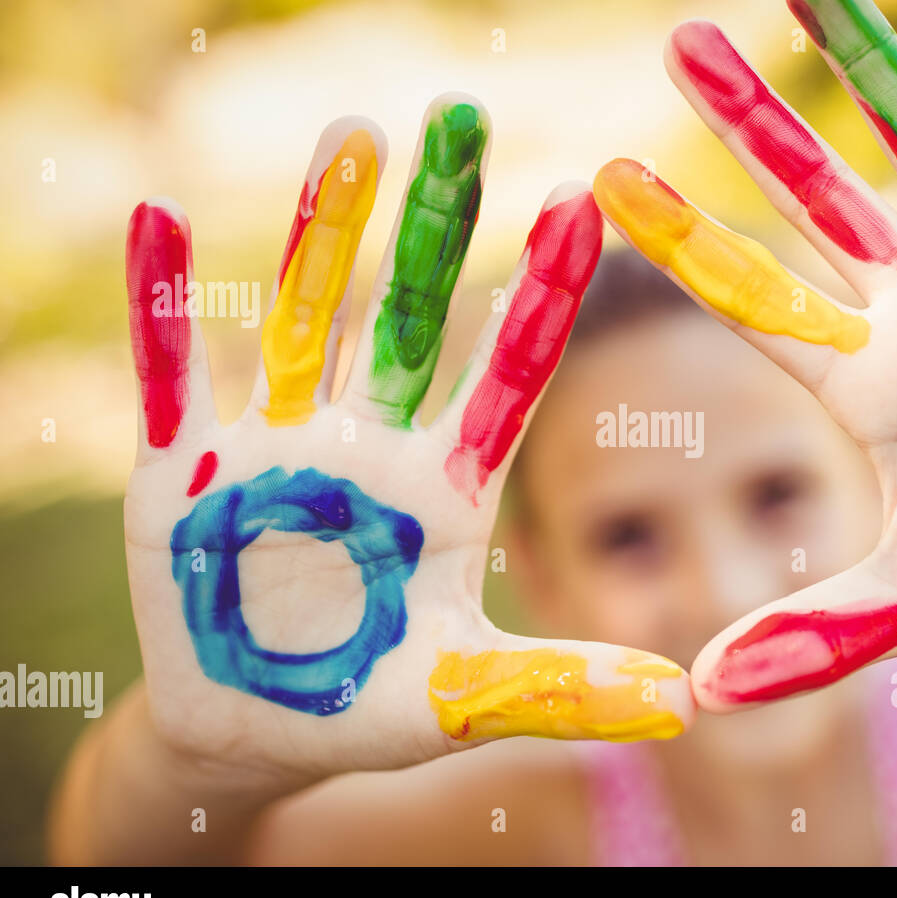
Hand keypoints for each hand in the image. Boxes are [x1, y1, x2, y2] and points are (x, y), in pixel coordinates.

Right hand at [124, 96, 692, 778]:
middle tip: (463, 116)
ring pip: (304, 322)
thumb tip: (688, 701)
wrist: (257, 729)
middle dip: (431, 225)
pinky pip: (172, 377)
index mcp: (445, 490)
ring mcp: (275, 448)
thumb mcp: (467, 697)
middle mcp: (368, 446)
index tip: (580, 205)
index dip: (539, 297)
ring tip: (352, 134)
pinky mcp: (184, 469)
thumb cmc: (370, 708)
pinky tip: (155, 223)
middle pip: (405, 318)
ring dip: (319, 232)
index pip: (503, 377)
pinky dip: (161, 308)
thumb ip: (561, 688)